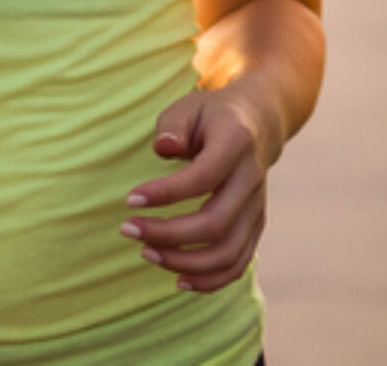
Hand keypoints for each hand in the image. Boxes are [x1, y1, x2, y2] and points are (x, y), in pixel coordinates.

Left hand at [121, 89, 272, 292]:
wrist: (258, 124)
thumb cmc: (212, 116)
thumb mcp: (188, 106)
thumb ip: (172, 126)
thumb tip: (164, 149)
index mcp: (236, 143)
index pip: (202, 178)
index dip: (164, 194)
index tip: (129, 200)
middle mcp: (252, 179)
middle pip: (215, 223)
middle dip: (167, 234)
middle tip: (128, 230)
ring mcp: (257, 206)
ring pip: (227, 252)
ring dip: (184, 262)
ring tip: (146, 252)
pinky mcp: (255, 226)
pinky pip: (237, 263)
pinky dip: (209, 280)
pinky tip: (177, 279)